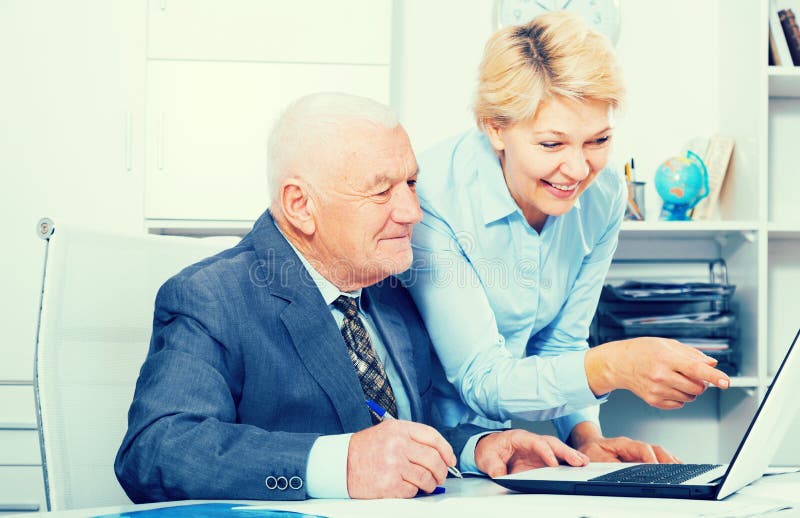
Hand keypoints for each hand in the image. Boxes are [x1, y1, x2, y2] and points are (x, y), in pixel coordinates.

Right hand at [347, 419, 455, 498]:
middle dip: (441, 471)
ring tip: (426, 484)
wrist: (342, 463)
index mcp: (400, 429)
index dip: (446, 450)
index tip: (450, 460)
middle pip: (433, 459)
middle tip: (440, 476)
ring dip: (430, 484)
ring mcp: (394, 465)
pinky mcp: (389, 484)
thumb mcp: (389, 432)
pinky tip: (406, 486)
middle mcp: (398, 445)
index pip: (433, 437)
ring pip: (426, 478)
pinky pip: (412, 491)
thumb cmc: (367, 448)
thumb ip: (412, 438)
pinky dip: (413, 491)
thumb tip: (439, 453)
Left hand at [474, 429, 589, 477]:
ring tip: (584, 463)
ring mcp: (537, 450)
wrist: (488, 448)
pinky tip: (578, 466)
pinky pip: (556, 458)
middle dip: (565, 452)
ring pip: (557, 450)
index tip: (553, 463)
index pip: (536, 442)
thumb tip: (500, 475)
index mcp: (519, 438)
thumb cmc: (490, 449)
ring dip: (570, 456)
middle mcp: (532, 442)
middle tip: (578, 461)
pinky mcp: (540, 459)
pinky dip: (568, 462)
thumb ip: (494, 467)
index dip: (545, 452)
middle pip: (551, 443)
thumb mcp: (487, 458)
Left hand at [569, 422, 678, 463]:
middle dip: (667, 459)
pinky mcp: (640, 458)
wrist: (588, 445)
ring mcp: (638, 451)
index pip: (642, 448)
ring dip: (670, 461)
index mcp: (623, 443)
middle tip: (677, 469)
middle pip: (655, 449)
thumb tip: (620, 468)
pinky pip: (657, 458)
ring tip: (682, 470)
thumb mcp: (595, 456)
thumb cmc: (592, 450)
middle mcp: (634, 446)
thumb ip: (608, 462)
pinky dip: (668, 463)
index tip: (656, 467)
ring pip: (659, 453)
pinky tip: (677, 468)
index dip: (650, 458)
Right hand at [585, 337, 729, 408]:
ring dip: (691, 390)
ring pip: (690, 397)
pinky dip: (680, 397)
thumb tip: (711, 364)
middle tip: (691, 374)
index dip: (713, 376)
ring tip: (677, 378)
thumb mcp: (667, 344)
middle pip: (697, 387)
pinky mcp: (653, 400)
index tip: (725, 382)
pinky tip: (669, 386)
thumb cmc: (642, 350)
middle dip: (701, 383)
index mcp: (666, 358)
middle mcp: (661, 375)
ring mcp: (657, 390)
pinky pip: (679, 404)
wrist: (618, 363)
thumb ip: (692, 354)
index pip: (696, 369)